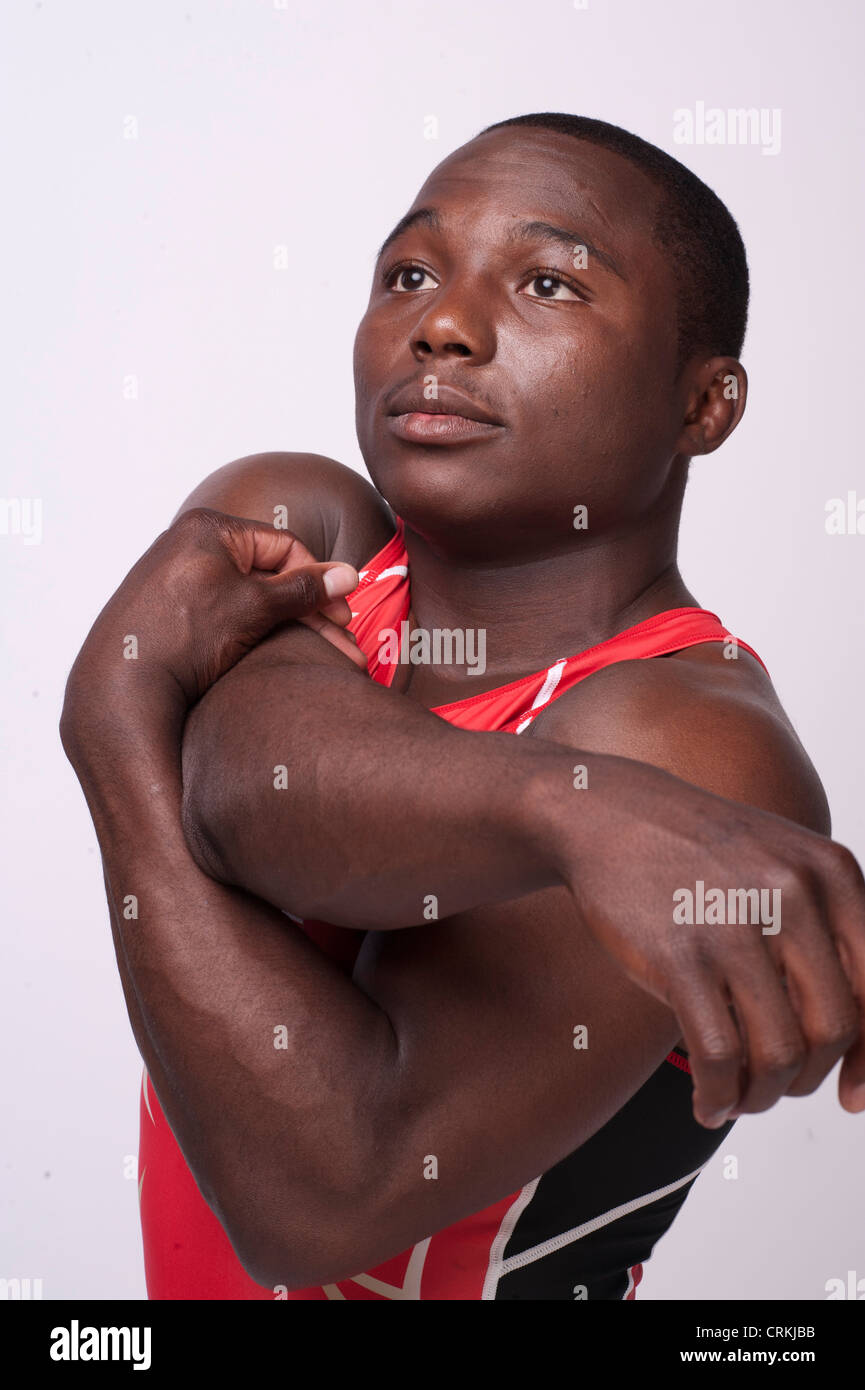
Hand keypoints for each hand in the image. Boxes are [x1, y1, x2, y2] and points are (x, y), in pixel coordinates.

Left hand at [61, 507, 366, 749]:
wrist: (120, 687)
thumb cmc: (184, 638)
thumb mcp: (254, 608)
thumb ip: (304, 590)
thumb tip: (350, 575)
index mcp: (208, 529)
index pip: (284, 546)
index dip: (319, 582)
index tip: (341, 617)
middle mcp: (189, 546)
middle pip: (269, 574)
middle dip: (308, 610)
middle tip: (341, 640)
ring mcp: (177, 579)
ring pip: (250, 598)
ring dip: (287, 627)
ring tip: (317, 658)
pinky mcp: (171, 610)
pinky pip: (226, 614)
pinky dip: (254, 634)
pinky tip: (274, 657)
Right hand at [557, 755, 864, 1124]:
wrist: (607, 813)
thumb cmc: (696, 851)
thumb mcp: (783, 862)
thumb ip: (827, 931)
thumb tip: (857, 1039)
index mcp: (831, 872)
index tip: (852, 1093)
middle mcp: (793, 893)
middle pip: (833, 1029)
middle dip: (809, 1078)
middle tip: (781, 1086)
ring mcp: (735, 923)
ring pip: (780, 1053)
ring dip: (763, 1095)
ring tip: (741, 1097)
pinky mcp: (680, 953)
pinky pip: (720, 1056)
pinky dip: (720, 1097)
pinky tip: (709, 1102)